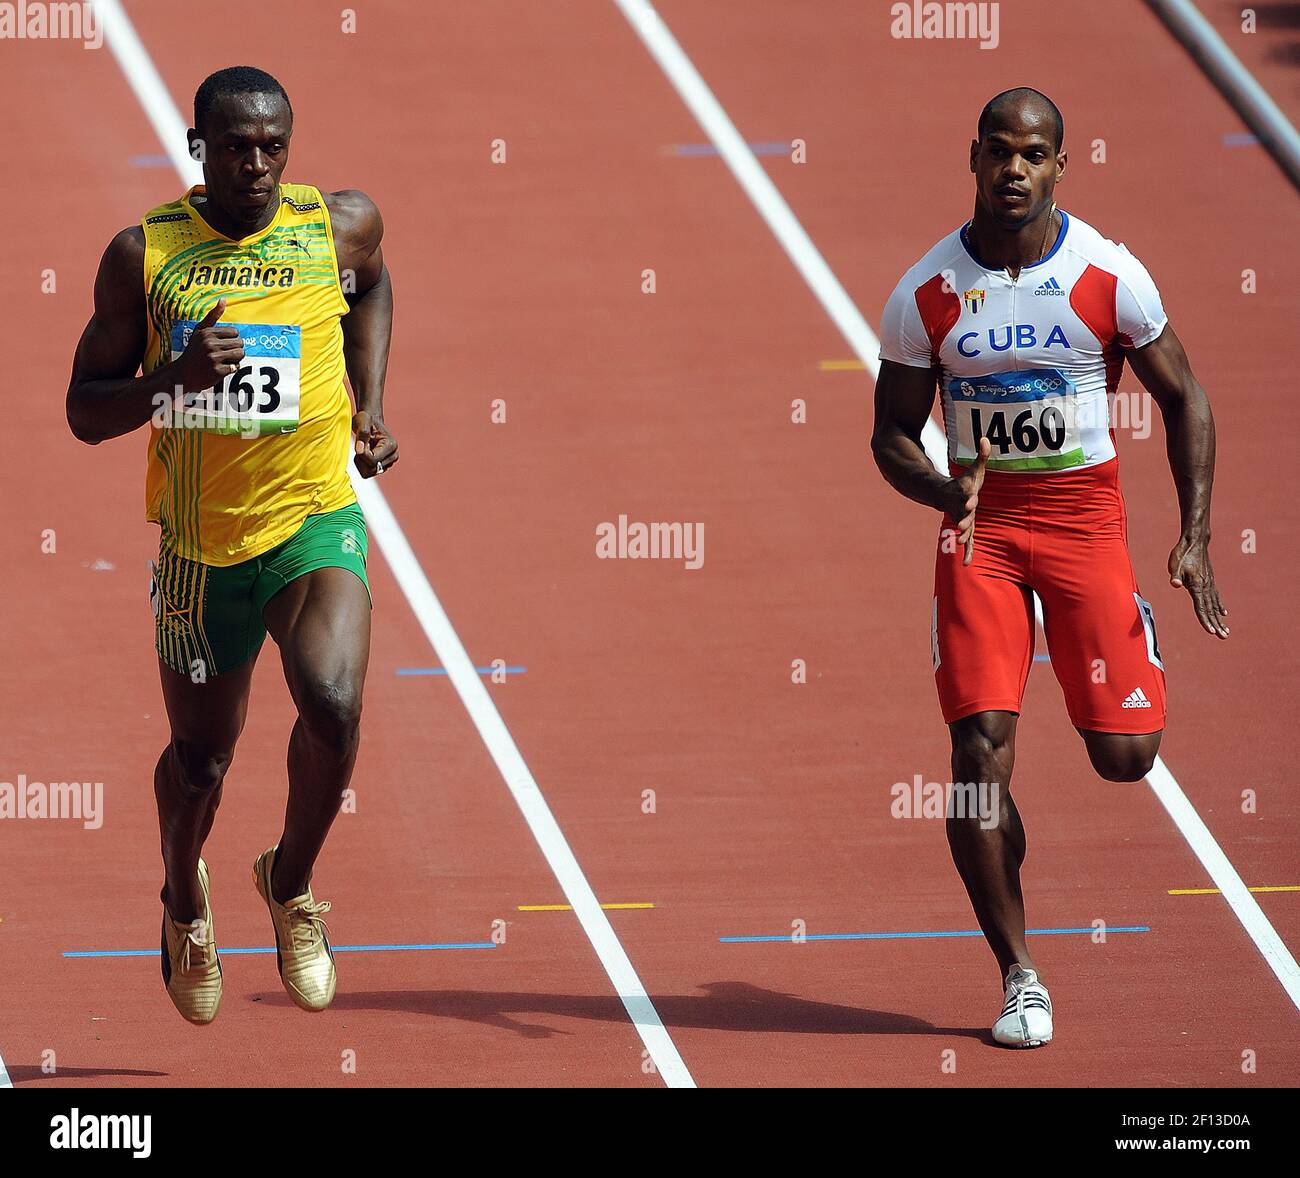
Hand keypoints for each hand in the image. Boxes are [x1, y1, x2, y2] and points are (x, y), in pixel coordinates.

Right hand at [173, 299, 244, 393]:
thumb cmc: (193, 351)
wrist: (182, 374)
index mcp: (207, 333)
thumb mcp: (199, 331)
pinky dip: (231, 369)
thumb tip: (223, 300)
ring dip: (235, 359)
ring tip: (224, 360)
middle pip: (240, 343)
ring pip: (240, 354)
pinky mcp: (217, 371)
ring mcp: (213, 358)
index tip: (222, 344)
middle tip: (223, 354)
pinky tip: (220, 369)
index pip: (235, 332)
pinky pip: (236, 367)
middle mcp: (210, 344)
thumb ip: (212, 316)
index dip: (231, 339)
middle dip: (235, 349)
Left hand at [352, 409, 397, 477]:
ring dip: (360, 462)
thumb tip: (359, 450)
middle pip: (372, 469)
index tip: (359, 442)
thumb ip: (362, 433)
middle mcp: (393, 456)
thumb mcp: (362, 420)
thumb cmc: (366, 420)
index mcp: (391, 446)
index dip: (362, 454)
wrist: (370, 423)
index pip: (373, 460)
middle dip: (361, 459)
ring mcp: (388, 463)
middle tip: (360, 445)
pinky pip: (367, 474)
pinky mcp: (381, 467)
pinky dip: (361, 465)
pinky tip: (363, 454)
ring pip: (369, 473)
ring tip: (362, 449)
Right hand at [939, 437, 990, 565]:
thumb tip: (986, 438)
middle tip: (960, 526)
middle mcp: (960, 508)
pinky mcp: (965, 529)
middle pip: (961, 515)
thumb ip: (981, 456)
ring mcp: (960, 519)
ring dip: (962, 537)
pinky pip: (967, 541)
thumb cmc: (964, 483)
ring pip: (962, 529)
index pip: (966, 496)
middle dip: (961, 520)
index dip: (968, 499)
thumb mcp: (974, 470)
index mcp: (963, 494)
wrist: (944, 496)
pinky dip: (968, 552)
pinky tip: (968, 564)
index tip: (970, 501)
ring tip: (960, 545)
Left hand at [1169, 536, 1228, 637]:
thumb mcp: (1175, 564)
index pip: (1201, 607)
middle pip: (1210, 609)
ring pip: (1215, 605)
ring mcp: (1209, 583)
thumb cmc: (1182, 553)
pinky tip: (1224, 613)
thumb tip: (1175, 584)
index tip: (1212, 632)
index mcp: (1197, 585)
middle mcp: (1206, 586)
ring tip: (1226, 631)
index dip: (1206, 620)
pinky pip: (1216, 596)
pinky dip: (1220, 606)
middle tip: (1224, 637)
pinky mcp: (1209, 580)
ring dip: (1220, 619)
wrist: (1194, 541)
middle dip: (1216, 624)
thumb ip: (1175, 576)